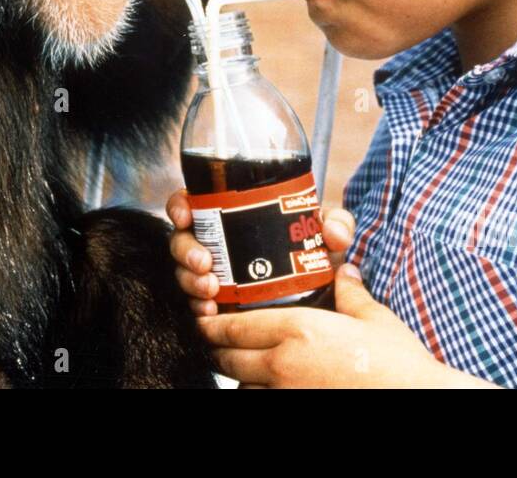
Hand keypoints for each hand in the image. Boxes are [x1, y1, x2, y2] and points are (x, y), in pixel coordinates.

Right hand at [166, 188, 355, 316]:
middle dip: (187, 253)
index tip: (186, 217)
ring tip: (210, 293)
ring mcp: (213, 272)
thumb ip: (337, 224)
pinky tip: (209, 313)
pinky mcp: (216, 301)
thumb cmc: (315, 251)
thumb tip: (332, 234)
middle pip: (182, 240)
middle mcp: (217, 242)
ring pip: (185, 272)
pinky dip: (199, 308)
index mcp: (231, 214)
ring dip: (191, 281)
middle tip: (204, 265)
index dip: (180, 207)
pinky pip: (196, 303)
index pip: (193, 203)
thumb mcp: (327, 233)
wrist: (321, 293)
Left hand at [197, 263, 498, 387]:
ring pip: (240, 387)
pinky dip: (257, 396)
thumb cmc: (398, 365)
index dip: (214, 324)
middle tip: (219, 342)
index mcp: (298, 331)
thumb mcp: (374, 319)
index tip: (207, 320)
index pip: (236, 326)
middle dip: (220, 349)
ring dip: (239, 377)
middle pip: (228, 358)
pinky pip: (259, 404)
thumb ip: (351, 292)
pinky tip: (270, 389)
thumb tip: (345, 272)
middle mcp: (283, 365)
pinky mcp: (292, 413)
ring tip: (248, 369)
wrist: (417, 400)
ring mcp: (285, 396)